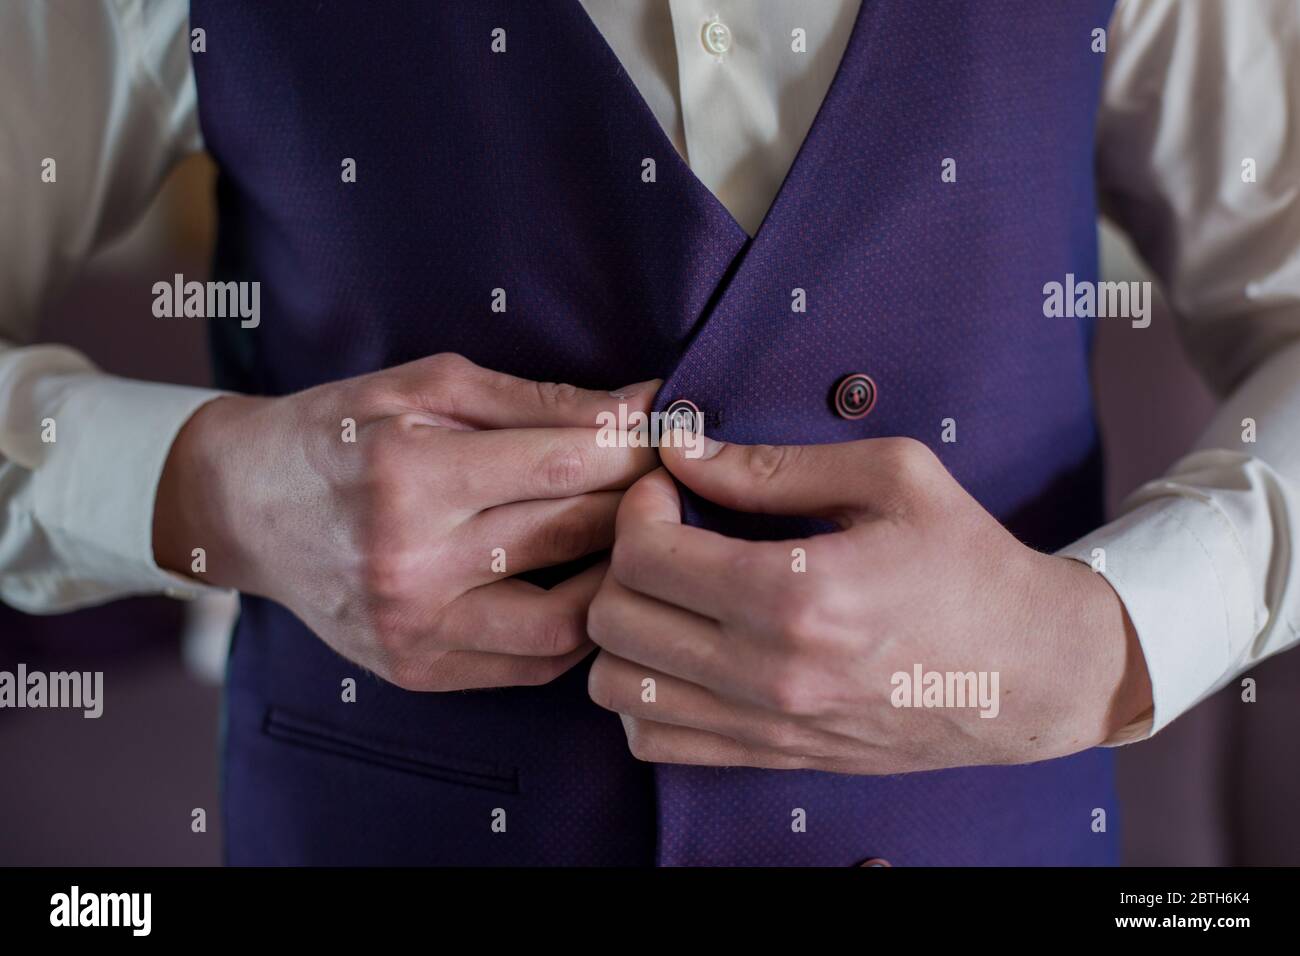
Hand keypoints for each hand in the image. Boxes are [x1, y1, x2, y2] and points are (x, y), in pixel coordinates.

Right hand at [153, 352, 657, 690]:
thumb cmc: (340, 432)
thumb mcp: (428, 388)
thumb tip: (641, 406)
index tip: (669, 435)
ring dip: (616, 578)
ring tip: (631, 541)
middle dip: (636, 502)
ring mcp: (413, 630)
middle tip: (664, 480)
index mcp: (409, 479)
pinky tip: (583, 585)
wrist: (245, 508)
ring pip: (566, 623)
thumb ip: (540, 401)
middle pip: (572, 538)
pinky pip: (530, 665)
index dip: (633, 450)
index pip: (564, 468)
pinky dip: (574, 627)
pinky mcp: (417, 670)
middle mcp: (410, 565)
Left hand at [586, 437, 1152, 773]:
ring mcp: (768, 724)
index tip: (669, 487)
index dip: (639, 505)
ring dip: (626, 631)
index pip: (643, 555)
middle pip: (615, 619)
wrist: (1031, 672)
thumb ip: (772, 464)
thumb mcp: (891, 478)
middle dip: (621, 561)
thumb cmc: (970, 565)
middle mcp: (770, 671)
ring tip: (670, 596)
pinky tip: (682, 653)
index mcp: (797, 592)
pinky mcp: (774, 756)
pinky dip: (645, 695)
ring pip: (619, 687)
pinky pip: (657, 740)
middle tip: (666, 535)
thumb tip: (681, 446)